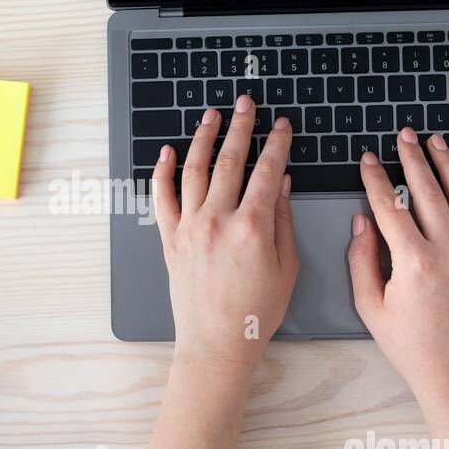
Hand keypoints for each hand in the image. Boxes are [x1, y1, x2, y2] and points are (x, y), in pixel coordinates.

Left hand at [152, 95, 299, 379]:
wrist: (217, 343)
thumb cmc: (256, 313)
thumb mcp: (286, 267)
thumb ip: (282, 221)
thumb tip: (280, 183)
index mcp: (252, 227)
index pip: (267, 171)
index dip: (276, 144)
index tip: (281, 125)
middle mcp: (217, 220)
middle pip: (230, 161)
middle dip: (240, 128)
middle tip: (246, 105)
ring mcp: (190, 228)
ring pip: (194, 170)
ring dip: (203, 138)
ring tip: (212, 116)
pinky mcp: (170, 239)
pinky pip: (162, 198)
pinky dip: (162, 172)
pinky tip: (167, 152)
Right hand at [347, 128, 448, 408]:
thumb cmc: (411, 347)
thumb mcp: (370, 307)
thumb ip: (361, 259)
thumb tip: (362, 221)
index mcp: (414, 264)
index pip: (391, 207)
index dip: (375, 179)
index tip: (367, 160)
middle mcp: (448, 253)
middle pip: (429, 192)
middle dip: (413, 159)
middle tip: (404, 136)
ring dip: (448, 165)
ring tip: (436, 144)